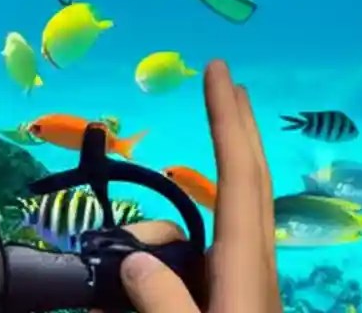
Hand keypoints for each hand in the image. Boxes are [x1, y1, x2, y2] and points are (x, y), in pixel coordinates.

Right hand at [104, 60, 279, 312]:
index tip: (217, 71)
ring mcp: (245, 285)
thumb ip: (163, 302)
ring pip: (207, 230)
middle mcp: (252, 266)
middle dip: (236, 127)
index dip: (225, 119)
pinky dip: (161, 268)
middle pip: (248, 180)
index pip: (236, 176)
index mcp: (245, 267)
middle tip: (225, 80)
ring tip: (109, 295)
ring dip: (159, 234)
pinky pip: (194, 265)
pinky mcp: (234, 302)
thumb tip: (136, 259)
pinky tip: (120, 304)